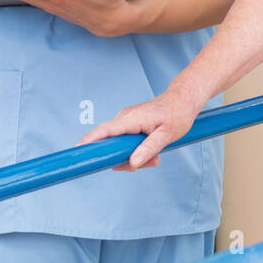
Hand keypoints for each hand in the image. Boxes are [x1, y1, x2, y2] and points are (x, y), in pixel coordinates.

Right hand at [77, 82, 203, 169]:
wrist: (184, 100)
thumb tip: (133, 162)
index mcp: (131, 119)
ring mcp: (126, 122)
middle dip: (126, 159)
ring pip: (119, 146)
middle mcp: (124, 119)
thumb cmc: (178, 113)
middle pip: (111, 145)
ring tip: (156, 158)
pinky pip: (125, 143)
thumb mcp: (167, 134)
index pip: (104, 130)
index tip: (78, 151)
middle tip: (150, 163)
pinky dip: (136, 151)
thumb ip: (149, 148)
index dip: (90, 141)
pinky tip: (152, 153)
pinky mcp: (130, 126)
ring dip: (135, 157)